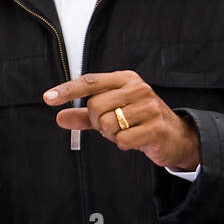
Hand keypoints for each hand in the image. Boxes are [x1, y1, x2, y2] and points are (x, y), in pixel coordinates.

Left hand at [44, 70, 199, 169]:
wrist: (176, 136)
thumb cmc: (140, 120)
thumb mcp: (112, 113)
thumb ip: (85, 115)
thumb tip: (60, 117)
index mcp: (126, 79)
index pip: (90, 82)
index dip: (67, 90)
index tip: (47, 98)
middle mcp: (138, 88)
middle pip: (95, 106)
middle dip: (97, 122)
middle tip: (112, 126)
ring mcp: (149, 107)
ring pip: (107, 124)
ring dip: (111, 134)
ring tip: (126, 132)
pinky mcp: (155, 127)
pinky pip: (122, 140)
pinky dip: (123, 144)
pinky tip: (134, 140)